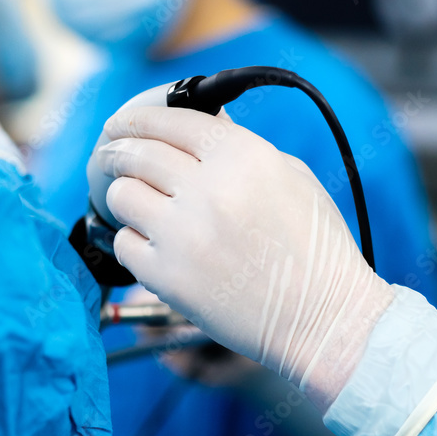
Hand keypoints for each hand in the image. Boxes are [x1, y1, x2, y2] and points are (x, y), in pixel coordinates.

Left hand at [94, 105, 393, 409]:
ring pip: (121, 195)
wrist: (325, 317)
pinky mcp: (168, 277)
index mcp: (242, 155)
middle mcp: (208, 188)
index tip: (124, 124)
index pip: (169, 119)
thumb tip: (192, 128)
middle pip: (136, 153)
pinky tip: (155, 245)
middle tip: (111, 157)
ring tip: (139, 207)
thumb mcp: (292, 177)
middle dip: (118, 151)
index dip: (138, 118)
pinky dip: (134, 242)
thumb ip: (238, 148)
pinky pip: (124, 244)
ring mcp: (184, 234)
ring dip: (126, 197)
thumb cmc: (315, 249)